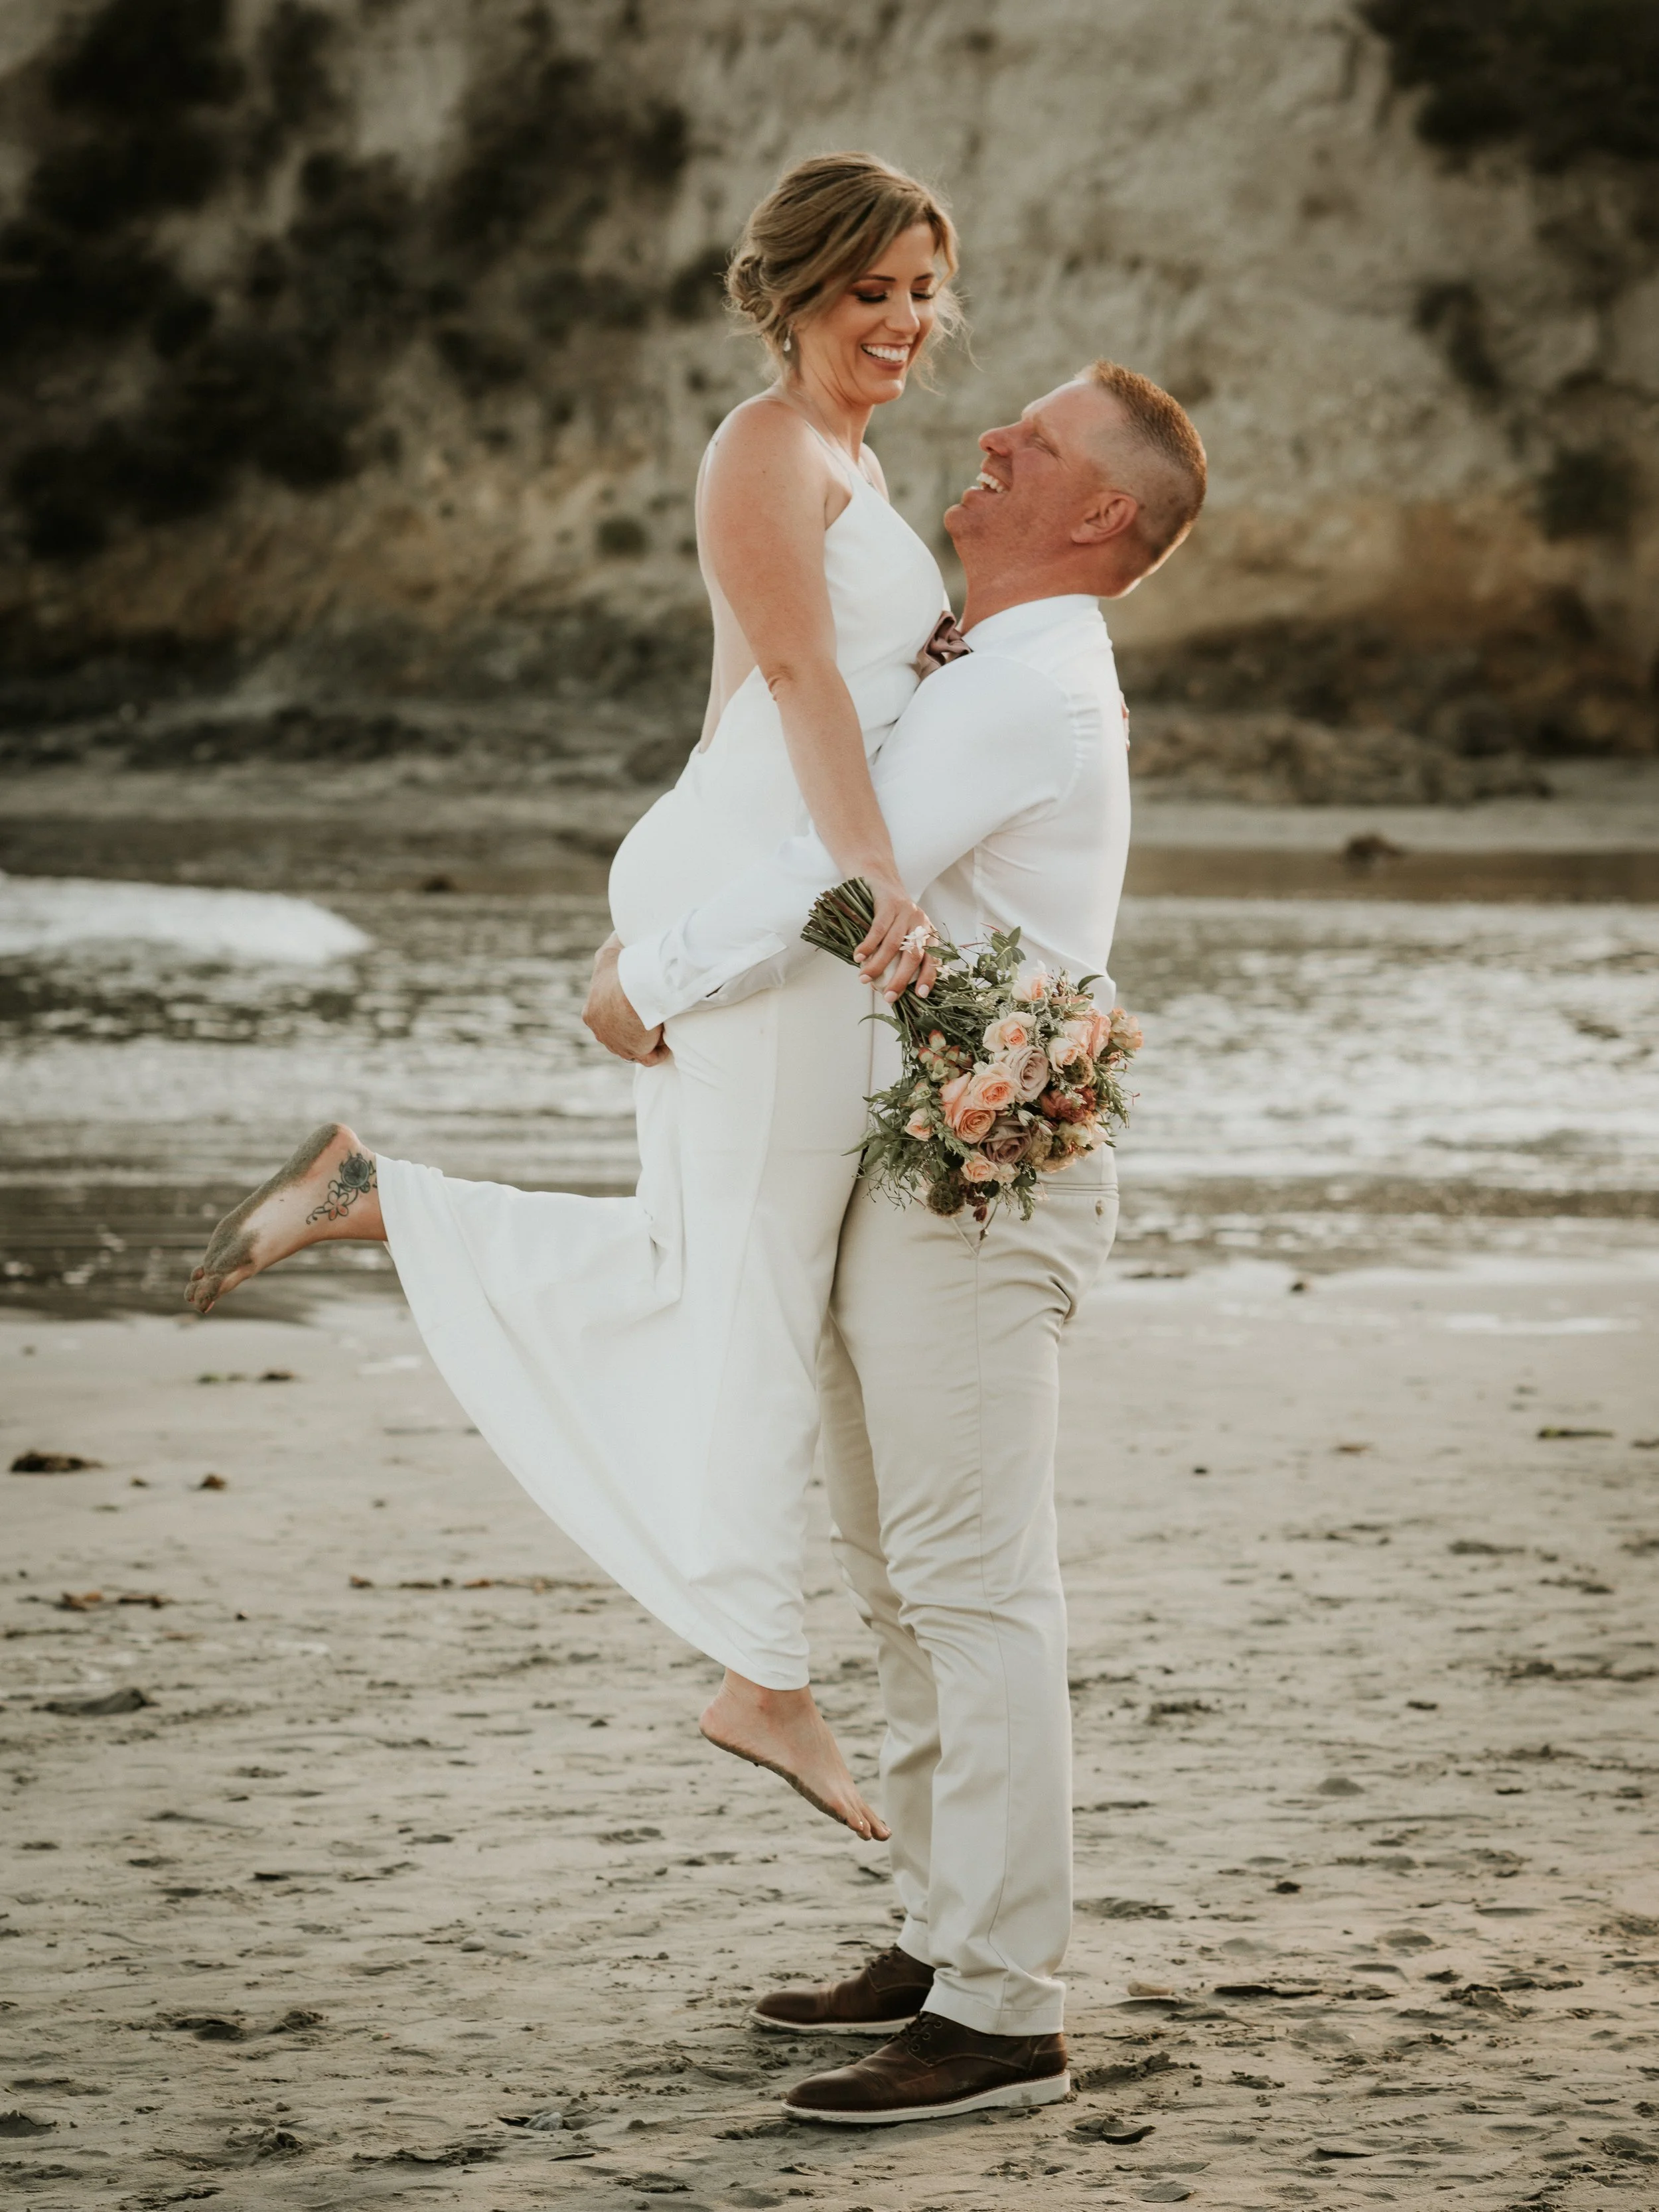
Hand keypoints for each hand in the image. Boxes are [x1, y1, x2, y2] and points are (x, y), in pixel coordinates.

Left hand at [583, 937, 669, 1064]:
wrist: (636, 988)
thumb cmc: (624, 969)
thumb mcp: (611, 951)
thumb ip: (614, 944)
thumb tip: (620, 933)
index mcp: (591, 1011)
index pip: (606, 1016)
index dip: (622, 1012)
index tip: (638, 1006)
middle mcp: (600, 1031)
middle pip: (618, 1034)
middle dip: (634, 1028)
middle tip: (652, 1018)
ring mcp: (616, 1044)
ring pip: (633, 1046)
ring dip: (646, 1039)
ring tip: (661, 1027)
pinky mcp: (634, 1052)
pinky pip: (648, 1058)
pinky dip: (657, 1052)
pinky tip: (666, 1042)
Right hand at [855, 877, 938, 1003]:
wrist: (880, 879)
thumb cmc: (890, 915)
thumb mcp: (903, 932)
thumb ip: (901, 954)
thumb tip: (890, 986)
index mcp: (928, 933)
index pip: (932, 959)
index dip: (928, 977)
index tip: (920, 995)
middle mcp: (921, 923)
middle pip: (913, 956)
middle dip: (901, 979)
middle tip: (888, 997)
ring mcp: (905, 912)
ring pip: (893, 945)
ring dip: (878, 965)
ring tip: (864, 979)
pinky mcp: (889, 904)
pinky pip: (878, 929)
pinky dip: (867, 945)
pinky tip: (858, 957)